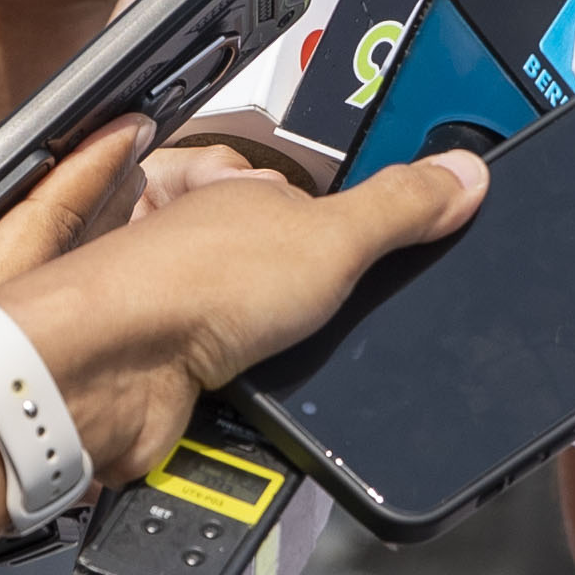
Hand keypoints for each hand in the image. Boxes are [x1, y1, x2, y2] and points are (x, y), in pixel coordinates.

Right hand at [0, 88, 148, 416]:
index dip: (96, 160)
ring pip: (34, 273)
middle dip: (101, 192)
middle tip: (137, 140)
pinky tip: (18, 228)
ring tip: (97, 175)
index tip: (134, 120)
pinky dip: (22, 249)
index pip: (56, 216)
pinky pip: (1, 291)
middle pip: (64, 250)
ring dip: (66, 221)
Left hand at [0, 143, 485, 488]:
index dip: (361, 214)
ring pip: (274, 338)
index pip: (315, 193)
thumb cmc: (184, 285)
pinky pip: (251, 394)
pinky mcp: (189, 384)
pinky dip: (273, 403)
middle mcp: (210, 253)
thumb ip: (399, 206)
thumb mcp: (330, 236)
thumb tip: (461, 171)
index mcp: (240, 197)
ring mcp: (195, 319)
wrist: (113, 374)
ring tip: (321, 356)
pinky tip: (286, 398)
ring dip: (299, 357)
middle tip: (367, 307)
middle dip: (333, 300)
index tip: (408, 229)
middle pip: (296, 271)